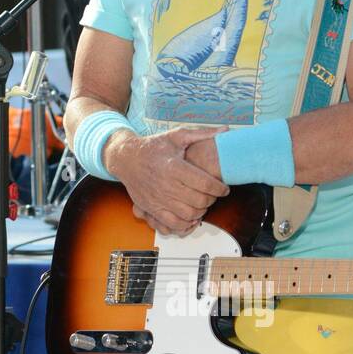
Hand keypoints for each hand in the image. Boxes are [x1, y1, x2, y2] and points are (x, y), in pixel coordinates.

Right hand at [106, 126, 228, 235]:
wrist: (126, 158)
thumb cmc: (153, 147)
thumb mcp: (177, 136)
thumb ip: (202, 134)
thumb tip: (225, 130)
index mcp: (174, 167)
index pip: (205, 183)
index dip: (219, 188)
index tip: (224, 188)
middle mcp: (166, 185)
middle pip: (199, 200)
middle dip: (212, 199)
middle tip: (214, 195)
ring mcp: (158, 199)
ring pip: (189, 214)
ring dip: (201, 211)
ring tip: (203, 203)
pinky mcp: (152, 208)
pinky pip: (173, 224)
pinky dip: (186, 224)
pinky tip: (191, 215)